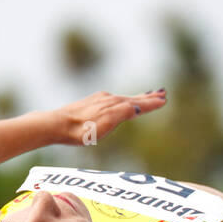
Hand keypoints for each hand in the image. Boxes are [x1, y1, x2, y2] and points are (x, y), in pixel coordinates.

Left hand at [47, 89, 167, 145]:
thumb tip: (139, 106)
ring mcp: (99, 101)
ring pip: (123, 98)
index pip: (138, 103)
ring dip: (137, 98)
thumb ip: (124, 112)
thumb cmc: (83, 129)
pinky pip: (113, 100)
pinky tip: (120, 102)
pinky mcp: (90, 105)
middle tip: (161, 93)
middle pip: (133, 98)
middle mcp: (109, 99)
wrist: (58, 125)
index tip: (164, 99)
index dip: (152, 103)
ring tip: (146, 96)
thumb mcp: (107, 122)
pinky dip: (124, 100)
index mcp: (115, 104)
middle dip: (147, 97)